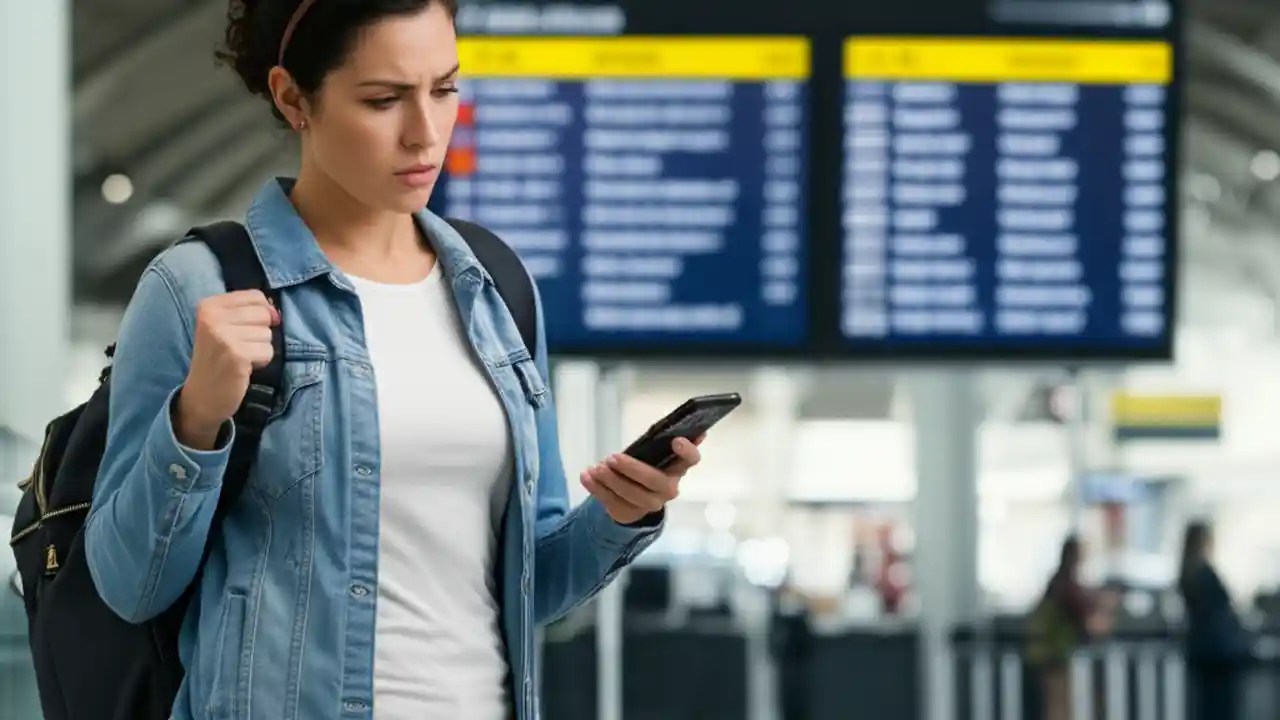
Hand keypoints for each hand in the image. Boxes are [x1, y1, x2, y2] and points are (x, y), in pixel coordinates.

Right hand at [175, 291, 279, 449]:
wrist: (201, 396)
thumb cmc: (217, 358)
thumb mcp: (223, 327)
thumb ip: (248, 312)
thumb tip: (276, 312)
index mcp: (209, 305)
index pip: (255, 296)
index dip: (261, 313)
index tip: (245, 330)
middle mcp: (213, 317)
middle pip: (264, 314)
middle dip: (259, 333)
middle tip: (239, 348)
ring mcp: (224, 336)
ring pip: (267, 334)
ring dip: (259, 349)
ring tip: (240, 358)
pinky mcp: (237, 355)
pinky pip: (268, 351)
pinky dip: (261, 362)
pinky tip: (243, 367)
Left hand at [580, 434, 704, 525]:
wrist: (635, 500)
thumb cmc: (646, 468)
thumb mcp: (652, 454)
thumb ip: (659, 441)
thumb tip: (687, 429)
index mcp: (677, 469)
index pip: (691, 460)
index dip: (687, 451)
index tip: (676, 440)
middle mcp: (668, 489)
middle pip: (654, 480)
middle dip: (632, 469)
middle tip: (612, 457)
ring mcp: (650, 504)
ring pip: (631, 495)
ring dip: (611, 480)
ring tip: (596, 468)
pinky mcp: (629, 513)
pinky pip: (611, 502)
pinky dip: (596, 489)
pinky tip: (586, 476)